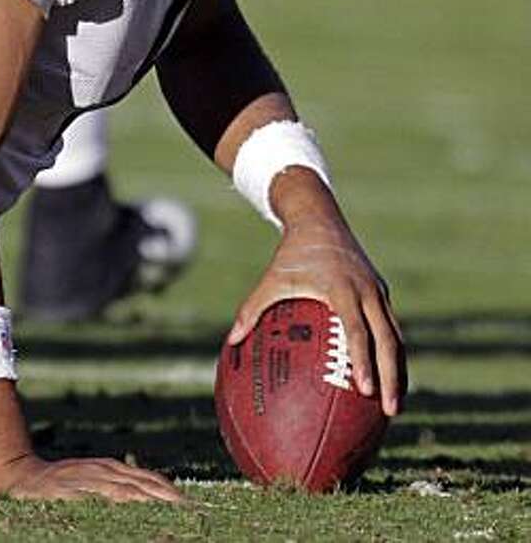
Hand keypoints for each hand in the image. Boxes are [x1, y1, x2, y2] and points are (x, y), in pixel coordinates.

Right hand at [0, 453, 183, 503]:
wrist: (20, 475)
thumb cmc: (56, 485)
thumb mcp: (87, 481)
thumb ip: (110, 488)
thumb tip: (139, 497)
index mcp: (108, 469)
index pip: (146, 479)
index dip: (167, 489)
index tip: (189, 502)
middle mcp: (102, 470)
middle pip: (142, 482)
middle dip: (167, 495)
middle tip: (191, 508)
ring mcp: (89, 478)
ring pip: (128, 487)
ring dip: (151, 496)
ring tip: (174, 507)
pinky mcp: (75, 487)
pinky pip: (103, 493)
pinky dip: (122, 496)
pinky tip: (136, 501)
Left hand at [228, 208, 405, 416]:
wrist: (319, 219)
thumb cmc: (293, 252)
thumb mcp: (273, 277)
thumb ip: (253, 307)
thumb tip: (231, 340)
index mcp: (342, 288)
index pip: (356, 330)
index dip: (362, 360)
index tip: (365, 389)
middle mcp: (367, 291)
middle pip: (388, 339)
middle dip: (392, 376)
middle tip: (390, 411)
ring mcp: (378, 291)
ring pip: (396, 336)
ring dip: (399, 370)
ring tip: (396, 403)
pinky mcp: (381, 292)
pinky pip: (393, 327)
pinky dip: (395, 353)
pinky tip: (390, 377)